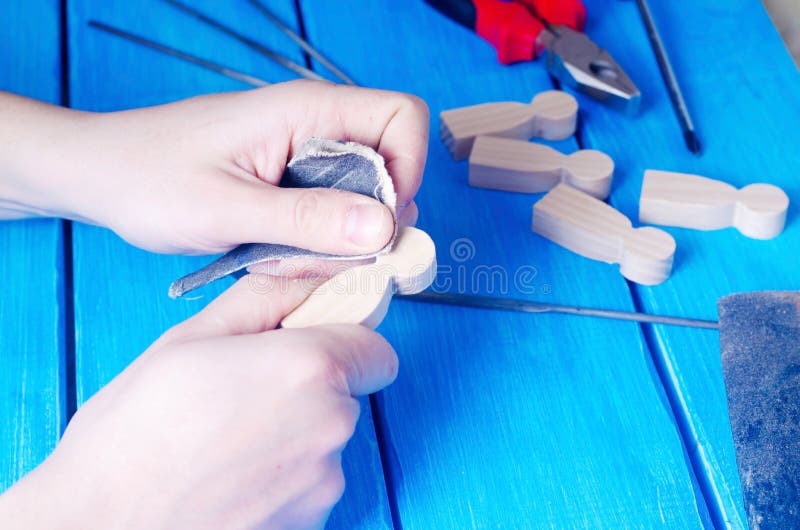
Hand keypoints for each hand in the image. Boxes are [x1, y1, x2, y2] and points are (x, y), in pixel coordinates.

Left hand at [0, 81, 427, 253]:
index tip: (379, 224)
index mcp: (306, 111)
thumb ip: (309, 219)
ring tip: (274, 255)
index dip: (408, 170)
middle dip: (366, 223)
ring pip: (359, 201)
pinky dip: (311, 244)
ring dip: (332, 241)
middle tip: (312, 254)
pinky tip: (266, 254)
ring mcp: (303, 154)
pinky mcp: (290, 181)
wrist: (100, 176)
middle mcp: (314, 126)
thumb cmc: (149, 179)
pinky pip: (329, 215)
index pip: (402, 118)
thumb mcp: (229, 208)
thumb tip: (387, 228)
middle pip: (389, 168)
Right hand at [0, 276, 398, 528]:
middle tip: (244, 395)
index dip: (344, 343)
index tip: (309, 347)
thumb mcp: (190, 340)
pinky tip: (231, 477)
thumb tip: (307, 278)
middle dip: (309, 388)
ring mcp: (323, 484)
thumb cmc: (134, 435)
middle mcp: (330, 426)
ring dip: (292, 436)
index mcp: (308, 369)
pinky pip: (310, 485)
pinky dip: (282, 479)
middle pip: (347, 395)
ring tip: (226, 441)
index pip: (374, 348)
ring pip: (326, 442)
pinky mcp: (310, 524)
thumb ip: (264, 299)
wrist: (102, 526)